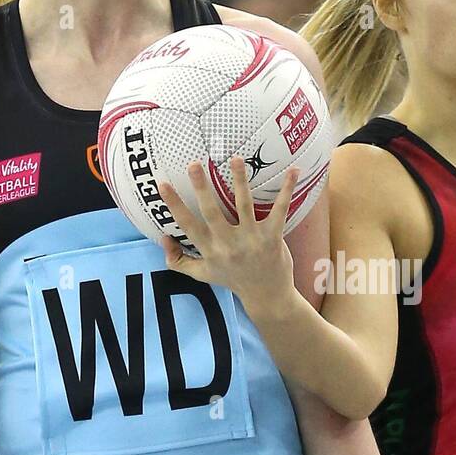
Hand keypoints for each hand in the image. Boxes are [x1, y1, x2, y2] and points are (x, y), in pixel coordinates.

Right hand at [158, 157, 298, 315]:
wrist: (267, 295)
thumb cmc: (232, 280)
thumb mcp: (202, 274)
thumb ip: (178, 260)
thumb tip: (162, 239)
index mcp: (210, 250)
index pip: (188, 225)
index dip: (174, 204)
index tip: (162, 183)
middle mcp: (228, 245)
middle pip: (212, 212)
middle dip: (202, 188)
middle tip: (194, 164)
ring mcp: (252, 240)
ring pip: (243, 206)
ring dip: (240, 181)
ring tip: (235, 158)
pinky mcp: (273, 237)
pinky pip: (279, 210)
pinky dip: (286, 190)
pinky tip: (293, 171)